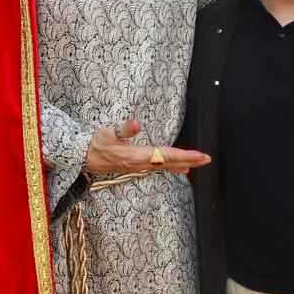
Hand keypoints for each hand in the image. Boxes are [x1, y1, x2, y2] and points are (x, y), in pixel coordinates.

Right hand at [84, 118, 211, 175]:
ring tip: (199, 163)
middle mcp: (142, 164)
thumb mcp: (108, 133)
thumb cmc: (97, 144)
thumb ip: (123, 129)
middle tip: (207, 159)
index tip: (199, 155)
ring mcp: (141, 166)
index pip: (166, 155)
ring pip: (167, 166)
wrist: (86, 158)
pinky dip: (174, 167)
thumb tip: (136, 123)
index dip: (184, 155)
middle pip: (170, 163)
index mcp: (138, 156)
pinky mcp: (140, 165)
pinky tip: (182, 169)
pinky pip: (161, 167)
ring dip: (184, 164)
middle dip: (190, 161)